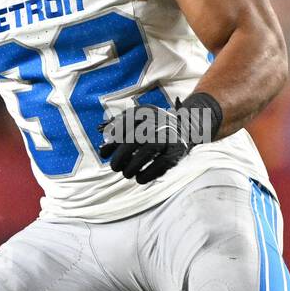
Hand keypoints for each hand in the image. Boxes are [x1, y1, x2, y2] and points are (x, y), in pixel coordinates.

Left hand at [99, 94, 221, 184]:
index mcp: (146, 112)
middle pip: (135, 139)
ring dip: (133, 166)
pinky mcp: (176, 151)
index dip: (112, 140)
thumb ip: (119, 130)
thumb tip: (104, 148)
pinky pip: (161, 164)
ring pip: (148, 150)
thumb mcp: (137, 121)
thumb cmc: (153, 128)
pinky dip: (148, 174)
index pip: (125, 125)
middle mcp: (158, 121)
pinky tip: (139, 178)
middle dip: (120, 156)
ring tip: (126, 173)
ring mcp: (169, 136)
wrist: (185, 128)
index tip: (104, 154)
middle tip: (114, 167)